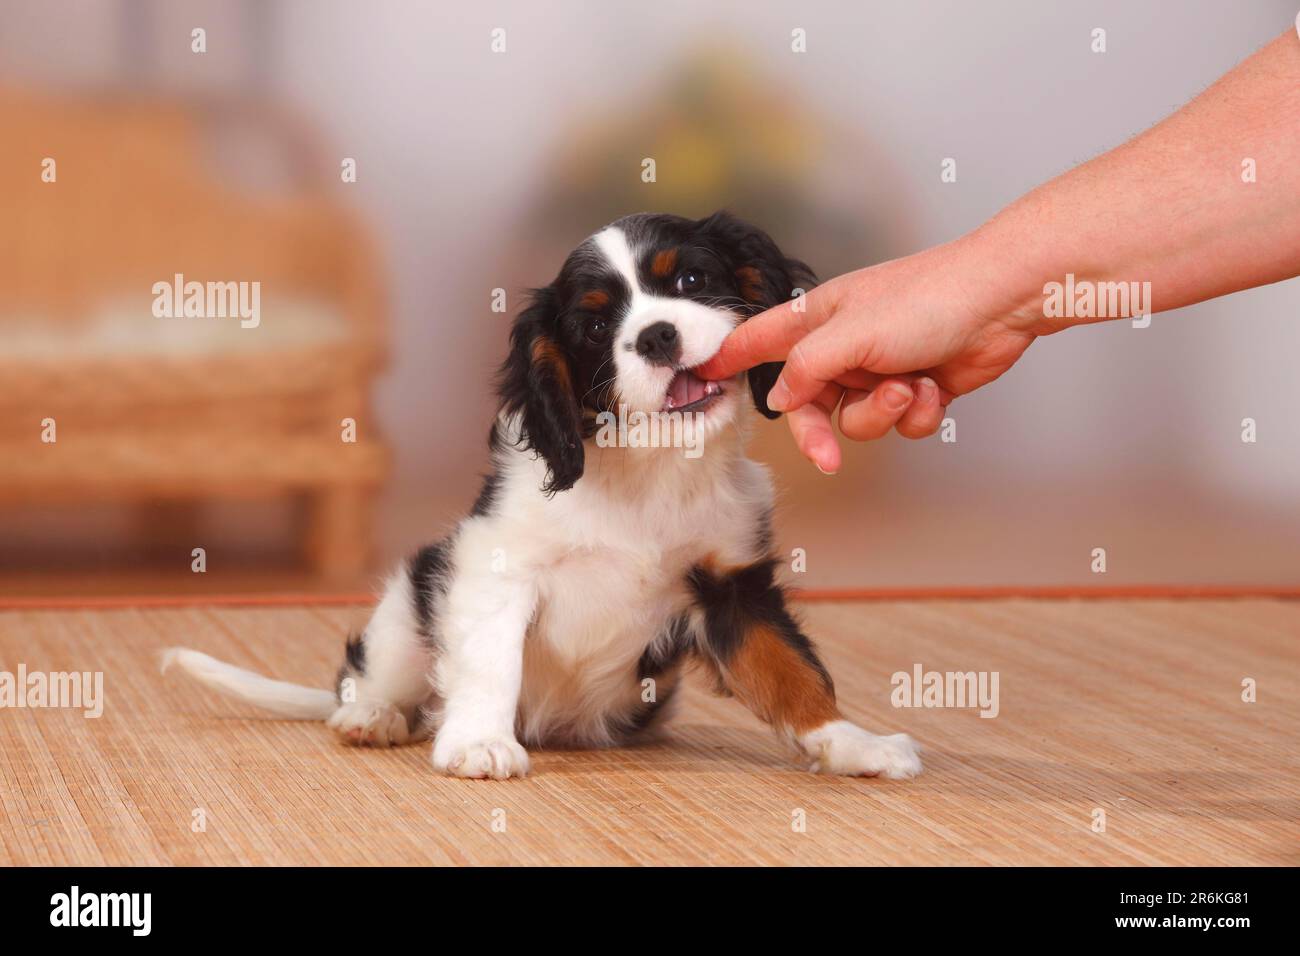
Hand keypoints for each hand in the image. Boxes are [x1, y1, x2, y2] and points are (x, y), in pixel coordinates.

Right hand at [696, 237, 1038, 472]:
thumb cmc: (928, 298)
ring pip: (856, 419)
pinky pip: (898, 423)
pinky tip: (934, 387)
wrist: (1002, 300)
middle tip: (827, 457)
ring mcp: (880, 367)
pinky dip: (915, 412)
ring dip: (882, 413)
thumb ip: (807, 368)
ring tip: (907, 387)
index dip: (732, 357)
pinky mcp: (915, 387)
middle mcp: (845, 345)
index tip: (704, 372)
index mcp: (820, 318)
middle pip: (809, 403)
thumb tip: (782, 398)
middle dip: (821, 431)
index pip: (761, 340)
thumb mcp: (851, 333)